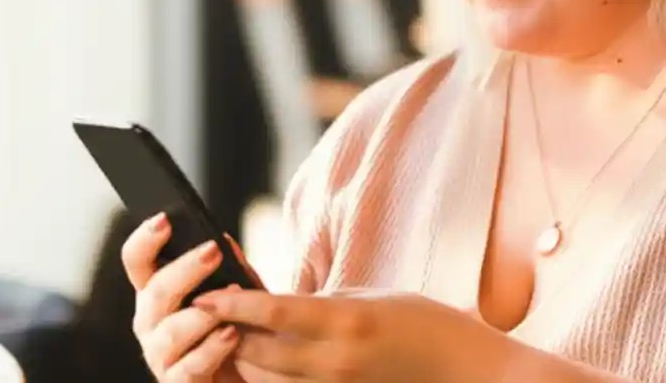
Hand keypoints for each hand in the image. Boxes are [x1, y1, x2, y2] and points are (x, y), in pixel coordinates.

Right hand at [122, 213, 264, 381]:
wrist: (245, 377)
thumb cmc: (235, 329)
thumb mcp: (237, 294)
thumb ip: (230, 269)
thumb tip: (225, 240)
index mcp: (157, 292)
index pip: (137, 261)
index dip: (144, 239)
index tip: (164, 219)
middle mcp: (151, 322)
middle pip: (154, 292)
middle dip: (184, 269)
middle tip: (213, 251)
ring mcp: (160, 355)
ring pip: (170, 332)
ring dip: (202, 313)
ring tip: (232, 296)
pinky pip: (189, 367)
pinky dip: (211, 349)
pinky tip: (232, 335)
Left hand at [196, 288, 515, 382]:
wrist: (462, 371)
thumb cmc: (422, 324)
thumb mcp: (369, 298)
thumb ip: (320, 303)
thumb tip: (273, 303)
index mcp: (346, 321)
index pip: (274, 311)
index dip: (234, 303)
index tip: (207, 294)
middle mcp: (335, 362)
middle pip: (257, 355)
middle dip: (225, 336)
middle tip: (203, 316)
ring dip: (240, 364)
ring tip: (224, 341)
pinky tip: (259, 369)